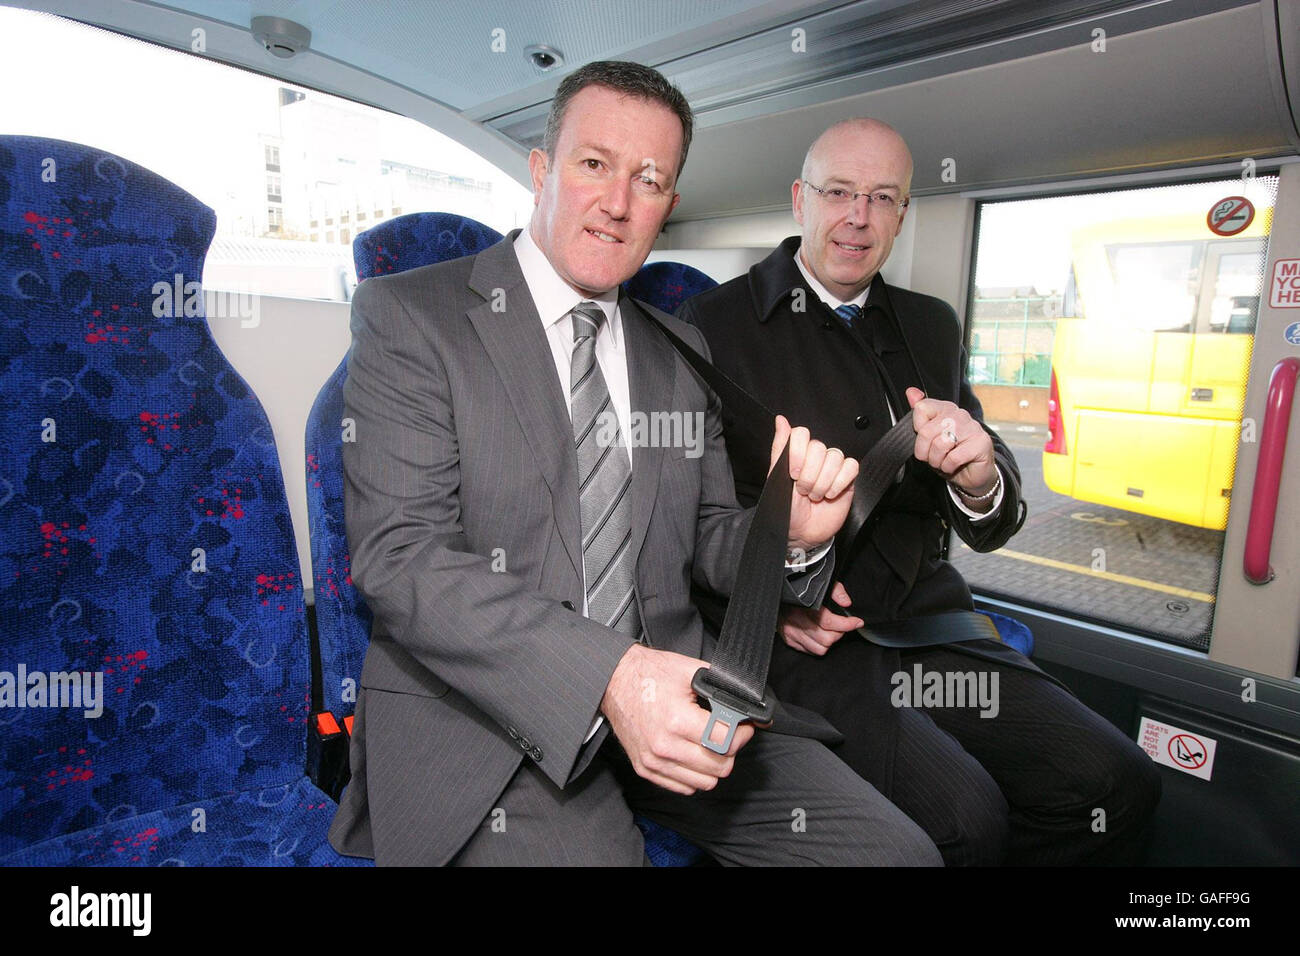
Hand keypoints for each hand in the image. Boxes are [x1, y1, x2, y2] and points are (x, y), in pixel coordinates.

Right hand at [600, 643, 753, 795]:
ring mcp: (653, 761)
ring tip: (710, 743)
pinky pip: (684, 787)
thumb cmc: (650, 674)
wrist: (613, 681)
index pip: (725, 742)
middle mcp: (664, 746)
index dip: (742, 733)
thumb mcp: (689, 670)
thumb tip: (749, 699)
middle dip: (732, 750)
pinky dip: (695, 774)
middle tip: (730, 733)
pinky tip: (693, 753)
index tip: (744, 725)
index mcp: (677, 720)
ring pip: (705, 782)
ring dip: (714, 765)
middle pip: (719, 767)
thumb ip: (721, 686)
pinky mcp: (646, 769)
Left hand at [772, 415, 858, 553]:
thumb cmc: (786, 508)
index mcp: (797, 453)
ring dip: (823, 481)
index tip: (792, 474)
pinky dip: (840, 482)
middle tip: (803, 490)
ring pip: (835, 457)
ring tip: (816, 495)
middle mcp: (816, 457)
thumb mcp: (776, 478)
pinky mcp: (848, 478)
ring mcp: (833, 466)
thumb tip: (780, 420)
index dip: (798, 453)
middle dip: (809, 475)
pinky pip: (851, 466)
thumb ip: (780, 447)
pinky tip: (831, 494)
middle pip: (819, 447)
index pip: (801, 434)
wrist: (800, 532)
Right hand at [779, 581, 862, 655]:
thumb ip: (836, 591)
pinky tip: (819, 635)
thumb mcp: (820, 582)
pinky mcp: (789, 640)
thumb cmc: (798, 589)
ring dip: (829, 641)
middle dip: (839, 632)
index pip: (829, 622)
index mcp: (805, 607)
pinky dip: (818, 645)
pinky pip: (810, 651)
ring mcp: (792, 633)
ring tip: (830, 631)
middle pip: (827, 638)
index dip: (847, 624)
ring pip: (820, 648)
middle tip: (841, 625)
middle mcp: (797, 622)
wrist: (775, 594)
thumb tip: (846, 603)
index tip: (857, 622)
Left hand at [905, 388, 996, 498]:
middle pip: (926, 431)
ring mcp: (972, 427)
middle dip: (924, 452)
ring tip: (943, 461)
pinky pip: (953, 457)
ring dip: (937, 460)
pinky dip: (948, 467)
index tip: (926, 440)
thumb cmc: (948, 455)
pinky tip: (953, 466)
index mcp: (945, 408)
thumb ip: (919, 415)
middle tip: (932, 457)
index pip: (921, 408)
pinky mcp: (981, 442)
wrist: (972, 474)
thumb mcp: (928, 438)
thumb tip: (910, 391)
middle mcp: (959, 414)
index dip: (918, 430)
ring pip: (940, 444)